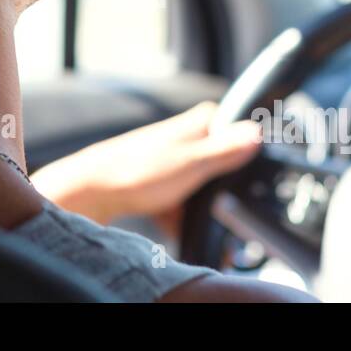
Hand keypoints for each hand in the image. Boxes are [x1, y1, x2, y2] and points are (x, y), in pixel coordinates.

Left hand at [30, 101, 262, 229]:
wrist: (92, 191)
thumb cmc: (138, 171)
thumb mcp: (192, 163)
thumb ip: (226, 150)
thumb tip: (258, 132)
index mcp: (204, 122)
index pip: (244, 137)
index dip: (250, 166)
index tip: (245, 187)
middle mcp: (191, 135)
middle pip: (226, 169)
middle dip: (223, 196)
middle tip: (219, 211)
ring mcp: (177, 158)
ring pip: (205, 190)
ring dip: (200, 210)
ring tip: (191, 220)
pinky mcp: (165, 178)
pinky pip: (185, 202)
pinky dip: (182, 217)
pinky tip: (178, 228)